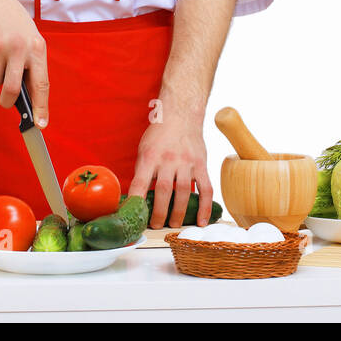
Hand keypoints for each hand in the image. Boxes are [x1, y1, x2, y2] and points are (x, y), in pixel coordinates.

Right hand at [0, 0, 48, 124]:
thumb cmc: (16, 27)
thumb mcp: (31, 41)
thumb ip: (31, 67)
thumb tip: (29, 100)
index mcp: (37, 49)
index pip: (41, 83)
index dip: (41, 107)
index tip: (40, 124)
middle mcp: (19, 48)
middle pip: (11, 89)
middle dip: (7, 101)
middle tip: (6, 101)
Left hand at [129, 108, 213, 228]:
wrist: (181, 114)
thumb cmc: (159, 134)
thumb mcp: (144, 149)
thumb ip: (142, 172)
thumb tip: (135, 197)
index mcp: (150, 157)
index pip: (141, 183)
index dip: (136, 201)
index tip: (134, 216)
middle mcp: (169, 160)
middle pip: (164, 191)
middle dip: (159, 213)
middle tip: (155, 225)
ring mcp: (187, 163)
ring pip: (183, 192)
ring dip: (178, 213)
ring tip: (172, 224)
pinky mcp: (201, 165)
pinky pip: (206, 189)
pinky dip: (204, 207)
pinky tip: (201, 221)